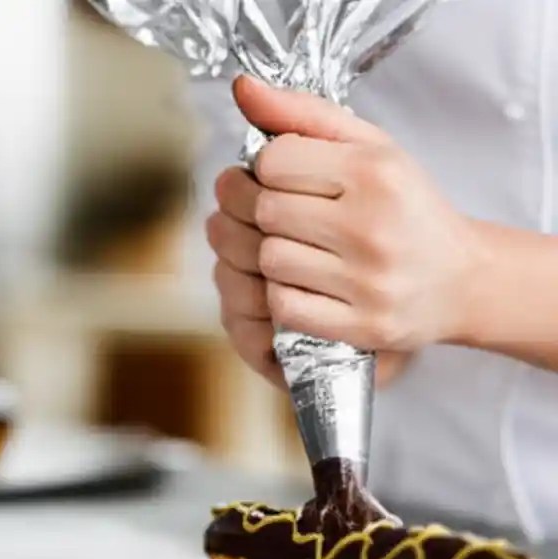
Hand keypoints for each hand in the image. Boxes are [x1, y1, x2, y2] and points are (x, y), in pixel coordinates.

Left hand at [208, 76, 484, 382]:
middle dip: (262, 213)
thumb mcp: (368, 146)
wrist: (462, 278)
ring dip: (271, 257)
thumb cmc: (404, 206)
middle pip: (264, 212)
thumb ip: (302, 114)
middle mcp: (374, 225)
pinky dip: (284, 296)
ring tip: (298, 250)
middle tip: (281, 217)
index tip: (283, 178)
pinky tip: (306, 284)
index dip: (266, 170)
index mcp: (375, 172)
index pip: (273, 161)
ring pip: (269, 260)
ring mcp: (370, 280)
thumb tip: (242, 87)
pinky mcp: (364, 325)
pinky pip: (284, 306)